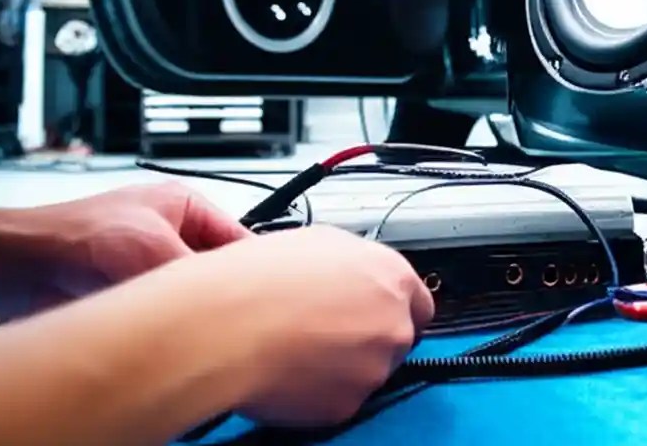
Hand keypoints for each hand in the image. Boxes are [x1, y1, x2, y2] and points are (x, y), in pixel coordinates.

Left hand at [23, 182, 249, 306]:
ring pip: (186, 296)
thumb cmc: (79, 236)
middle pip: (212, 271)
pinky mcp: (128, 293)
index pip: (238, 238)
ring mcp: (147, 263)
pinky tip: (165, 332)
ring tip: (186, 321)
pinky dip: (164, 323)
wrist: (21, 267)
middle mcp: (168, 231)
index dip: (250, 268)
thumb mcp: (159, 252)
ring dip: (184, 310)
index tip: (264, 294)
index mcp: (184, 205)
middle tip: (225, 316)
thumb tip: (237, 301)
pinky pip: (161, 313)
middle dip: (214, 293)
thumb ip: (204, 277)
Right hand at [199, 226, 434, 426]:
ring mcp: (373, 369)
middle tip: (323, 329)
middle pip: (396, 338)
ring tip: (295, 344)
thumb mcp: (317, 241)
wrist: (227, 326)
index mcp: (391, 277)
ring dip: (342, 364)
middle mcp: (392, 324)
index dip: (394, 308)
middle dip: (367, 337)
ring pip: (367, 370)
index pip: (419, 302)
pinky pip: (338, 399)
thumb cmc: (258, 279)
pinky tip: (288, 368)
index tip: (376, 312)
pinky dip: (318, 389)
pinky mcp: (346, 405)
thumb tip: (354, 271)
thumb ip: (353, 262)